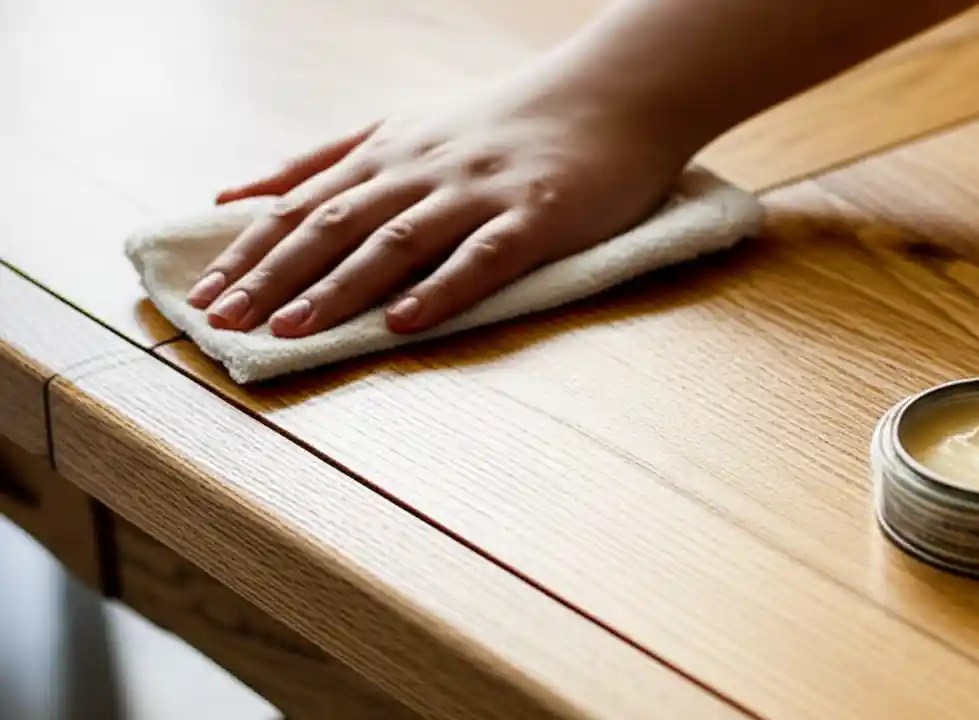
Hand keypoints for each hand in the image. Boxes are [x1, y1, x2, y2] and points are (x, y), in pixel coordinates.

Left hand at [190, 84, 687, 336]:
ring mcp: (476, 192)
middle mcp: (420, 169)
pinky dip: (441, 289)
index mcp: (387, 153)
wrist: (609, 97)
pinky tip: (404, 323)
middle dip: (273, 276)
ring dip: (339, 287)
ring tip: (292, 330)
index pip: (300, 207)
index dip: (248, 253)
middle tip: (224, 323)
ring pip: (395, 241)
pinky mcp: (533, 216)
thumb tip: (239, 194)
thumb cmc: (505, 122)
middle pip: (333, 226)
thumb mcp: (404, 128)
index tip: (203, 297)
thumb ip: (325, 161)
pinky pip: (481, 256)